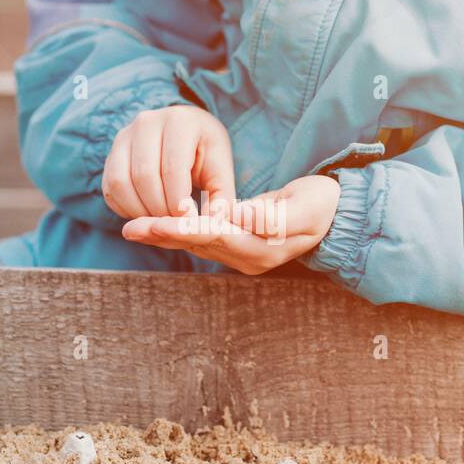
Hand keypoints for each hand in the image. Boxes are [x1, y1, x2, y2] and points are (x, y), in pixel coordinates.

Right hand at [101, 105, 235, 219]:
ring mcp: (123, 137)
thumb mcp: (221, 170)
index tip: (188, 223)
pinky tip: (145, 215)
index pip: (172, 168)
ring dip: (139, 212)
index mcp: (179, 121)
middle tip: (175, 226)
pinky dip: (125, 209)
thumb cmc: (205, 152)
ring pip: (121, 183)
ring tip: (160, 223)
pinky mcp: (111, 155)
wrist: (184, 133)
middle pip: (144, 176)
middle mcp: (146, 122)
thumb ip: (221, 198)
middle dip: (159, 209)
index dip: (179, 202)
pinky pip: (110, 189)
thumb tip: (213, 224)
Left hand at [121, 173, 341, 273]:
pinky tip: (155, 225)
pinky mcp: (235, 245)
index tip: (155, 222)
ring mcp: (240, 255)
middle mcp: (245, 257)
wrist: (333, 217)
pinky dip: (176, 231)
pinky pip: (200, 239)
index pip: (214, 235)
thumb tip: (240, 216)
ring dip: (163, 235)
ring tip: (132, 227)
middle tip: (130, 228)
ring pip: (194, 244)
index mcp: (261, 248)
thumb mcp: (305, 207)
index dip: (183, 227)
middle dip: (162, 234)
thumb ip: (274, 214)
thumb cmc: (321, 206)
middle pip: (197, 244)